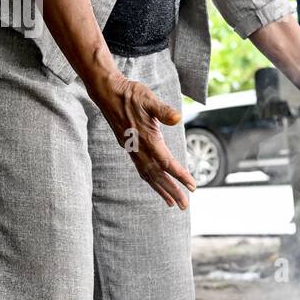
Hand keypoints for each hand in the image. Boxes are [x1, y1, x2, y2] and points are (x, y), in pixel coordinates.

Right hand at [95, 73, 196, 208]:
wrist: (107, 93)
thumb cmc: (130, 94)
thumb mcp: (148, 99)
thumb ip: (163, 110)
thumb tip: (177, 118)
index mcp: (147, 139)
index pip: (167, 163)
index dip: (180, 175)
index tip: (192, 186)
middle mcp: (139, 148)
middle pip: (158, 175)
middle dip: (172, 191)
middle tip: (184, 205)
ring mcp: (133, 150)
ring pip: (149, 175)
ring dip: (161, 190)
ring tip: (171, 203)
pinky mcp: (129, 148)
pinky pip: (141, 170)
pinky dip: (150, 181)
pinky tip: (155, 185)